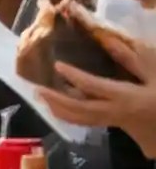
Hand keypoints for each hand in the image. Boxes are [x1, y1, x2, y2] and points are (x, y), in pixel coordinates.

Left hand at [39, 37, 155, 158]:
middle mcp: (118, 113)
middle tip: (36, 90)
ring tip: (43, 98)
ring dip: (61, 110)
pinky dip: (74, 115)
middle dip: (56, 101)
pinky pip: (92, 122)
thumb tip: (107, 40)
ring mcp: (118, 124)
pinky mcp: (121, 128)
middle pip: (80, 111)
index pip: (94, 87)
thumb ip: (132, 58)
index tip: (57, 65)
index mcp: (128, 98)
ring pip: (83, 120)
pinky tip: (64, 106)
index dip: (75, 76)